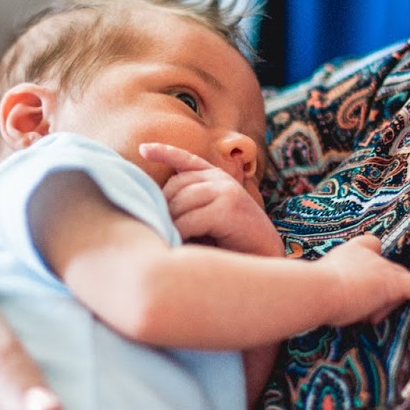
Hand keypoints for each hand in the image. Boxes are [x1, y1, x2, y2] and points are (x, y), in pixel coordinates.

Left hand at [140, 142, 281, 256]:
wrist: (265, 260)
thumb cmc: (231, 245)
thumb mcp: (208, 220)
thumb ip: (188, 207)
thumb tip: (153, 206)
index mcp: (217, 178)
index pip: (186, 160)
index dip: (164, 152)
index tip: (143, 149)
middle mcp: (221, 180)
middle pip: (175, 187)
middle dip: (165, 209)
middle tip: (163, 231)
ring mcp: (225, 191)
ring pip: (179, 203)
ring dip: (172, 225)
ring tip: (172, 241)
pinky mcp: (227, 207)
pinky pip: (188, 220)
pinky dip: (180, 234)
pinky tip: (181, 244)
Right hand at [316, 235, 409, 323]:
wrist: (315, 291)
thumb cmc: (314, 293)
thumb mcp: (326, 288)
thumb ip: (341, 289)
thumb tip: (351, 305)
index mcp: (349, 252)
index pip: (371, 246)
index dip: (375, 263)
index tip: (372, 279)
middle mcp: (369, 254)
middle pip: (388, 273)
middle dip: (380, 296)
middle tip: (364, 313)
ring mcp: (383, 268)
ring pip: (399, 286)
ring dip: (386, 305)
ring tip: (367, 317)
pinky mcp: (395, 283)